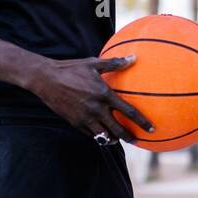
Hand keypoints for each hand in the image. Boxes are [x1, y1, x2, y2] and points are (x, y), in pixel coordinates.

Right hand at [28, 54, 155, 142]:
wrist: (46, 79)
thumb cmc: (71, 69)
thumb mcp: (93, 63)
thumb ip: (115, 63)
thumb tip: (134, 58)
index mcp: (104, 95)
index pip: (129, 112)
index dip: (142, 122)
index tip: (152, 129)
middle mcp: (96, 109)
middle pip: (118, 130)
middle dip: (129, 137)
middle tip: (137, 140)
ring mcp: (85, 118)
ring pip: (104, 136)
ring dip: (114, 139)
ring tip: (119, 138)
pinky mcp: (75, 123)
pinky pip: (91, 134)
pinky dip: (99, 136)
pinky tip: (102, 134)